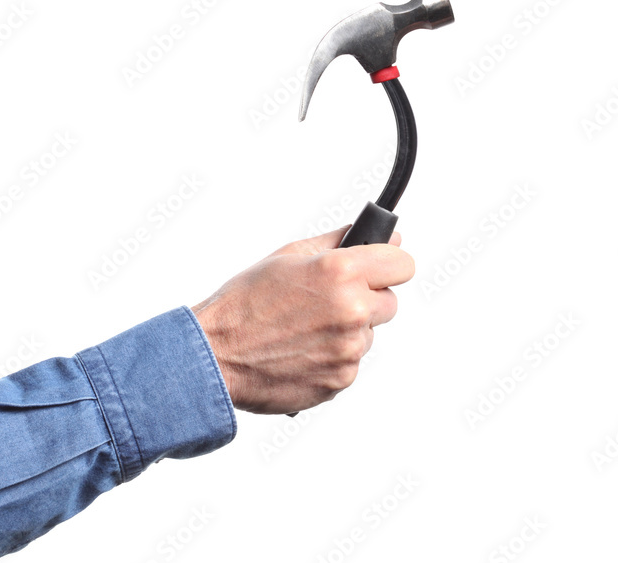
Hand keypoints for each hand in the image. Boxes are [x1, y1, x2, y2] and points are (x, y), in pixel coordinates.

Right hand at [191, 225, 414, 414]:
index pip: (403, 264)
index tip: (379, 269)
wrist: (215, 355)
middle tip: (325, 302)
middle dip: (365, 300)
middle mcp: (351, 311)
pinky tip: (301, 351)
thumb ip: (340, 243)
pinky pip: (350, 363)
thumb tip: (384, 237)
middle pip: (389, 303)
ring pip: (367, 335)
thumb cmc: (243, 305)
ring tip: (303, 329)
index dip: (389, 265)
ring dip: (345, 332)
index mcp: (340, 273)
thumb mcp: (288, 256)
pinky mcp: (341, 380)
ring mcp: (348, 349)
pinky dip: (331, 358)